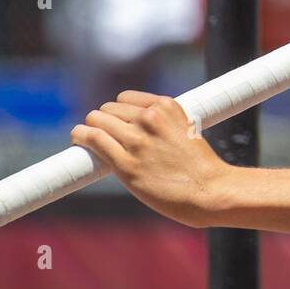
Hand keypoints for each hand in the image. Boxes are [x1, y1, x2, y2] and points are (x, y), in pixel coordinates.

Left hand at [71, 91, 230, 228]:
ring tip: (85, 140)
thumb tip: (136, 129)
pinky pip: (93, 139)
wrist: (210, 190)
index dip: (117, 112)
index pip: (125, 98)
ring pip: (96, 120)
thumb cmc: (200, 167)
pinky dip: (81, 137)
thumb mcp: (186, 131)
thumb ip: (163, 124)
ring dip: (88, 129)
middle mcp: (150, 118)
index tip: (116, 125)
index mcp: (166, 106)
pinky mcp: (126, 164)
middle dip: (103, 122)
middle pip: (108, 109)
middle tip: (104, 138)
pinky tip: (78, 141)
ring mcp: (137, 140)